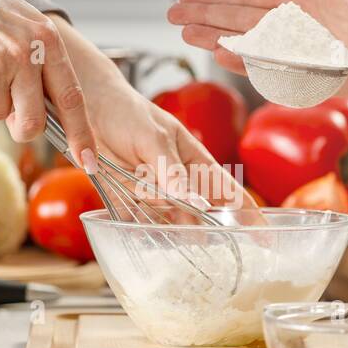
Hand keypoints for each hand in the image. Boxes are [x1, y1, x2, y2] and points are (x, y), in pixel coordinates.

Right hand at [0, 0, 96, 164]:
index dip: (81, 133)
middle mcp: (26, 53)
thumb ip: (40, 62)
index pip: (71, 97)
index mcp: (46, 39)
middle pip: (34, 122)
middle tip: (6, 105)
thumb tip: (51, 110)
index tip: (88, 160)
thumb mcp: (21, 22)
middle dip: (22, 126)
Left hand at [51, 19, 251, 211]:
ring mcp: (153, 192)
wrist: (82, 108)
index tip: (264, 240)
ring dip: (159, 222)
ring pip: (166, 221)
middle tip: (180, 225)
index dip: (248, 216)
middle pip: (197, 216)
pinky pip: (137, 222)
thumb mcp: (152, 137)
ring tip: (138, 191)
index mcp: (193, 161)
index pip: (228, 193)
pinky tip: (128, 217)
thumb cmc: (125, 111)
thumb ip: (171, 171)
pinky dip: (134, 224)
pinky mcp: (127, 200)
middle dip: (192, 226)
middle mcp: (177, 181)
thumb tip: (194, 201)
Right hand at [167, 0, 347, 93]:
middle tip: (173, 18)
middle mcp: (291, 29)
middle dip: (204, 20)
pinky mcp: (309, 75)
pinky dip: (249, 64)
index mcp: (295, 3)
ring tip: (190, 36)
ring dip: (217, 41)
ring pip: (248, 47)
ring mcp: (297, 53)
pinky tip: (226, 55)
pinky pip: (272, 70)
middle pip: (237, 24)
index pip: (244, 0)